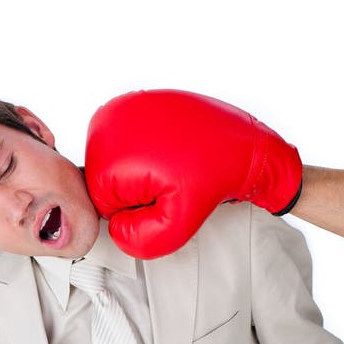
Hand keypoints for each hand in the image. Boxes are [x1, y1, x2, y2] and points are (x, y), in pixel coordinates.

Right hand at [84, 88, 301, 258]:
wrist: (242, 142)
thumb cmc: (214, 176)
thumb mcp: (179, 226)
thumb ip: (139, 240)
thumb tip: (115, 229)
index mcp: (109, 149)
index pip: (101, 204)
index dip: (134, 210)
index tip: (163, 195)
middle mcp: (105, 120)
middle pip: (105, 183)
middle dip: (136, 191)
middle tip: (170, 180)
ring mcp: (117, 107)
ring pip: (114, 167)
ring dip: (140, 174)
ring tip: (170, 164)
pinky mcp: (130, 103)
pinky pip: (124, 148)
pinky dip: (144, 155)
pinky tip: (169, 151)